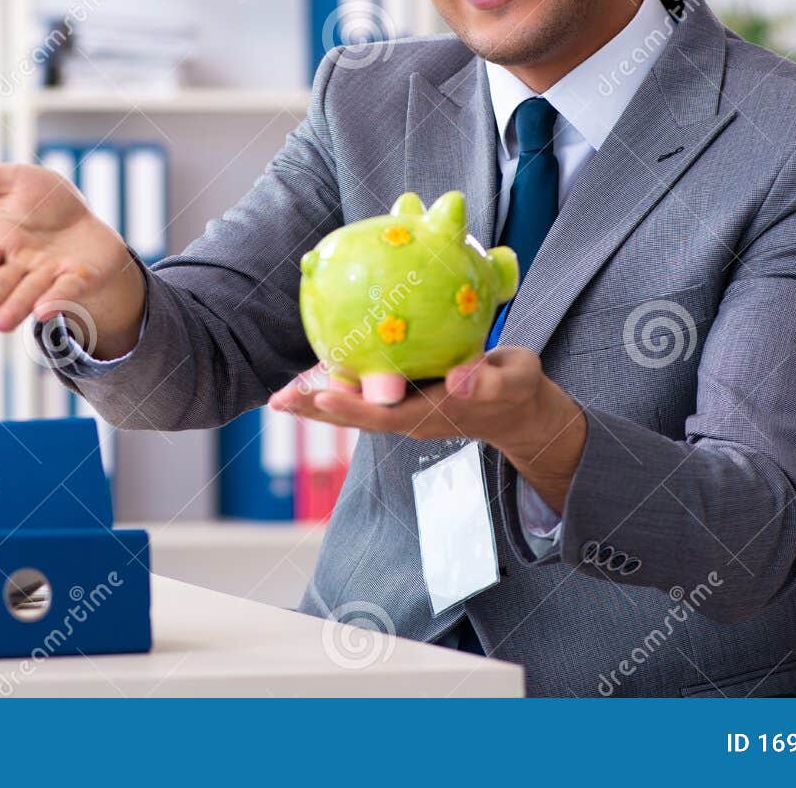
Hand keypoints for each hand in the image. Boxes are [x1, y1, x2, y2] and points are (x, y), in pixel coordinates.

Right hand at [0, 161, 145, 357]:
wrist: (85, 215)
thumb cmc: (40, 200)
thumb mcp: (6, 181)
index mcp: (2, 241)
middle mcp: (24, 263)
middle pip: (3, 283)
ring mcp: (53, 272)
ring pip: (32, 291)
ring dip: (17, 306)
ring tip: (0, 323)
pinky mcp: (83, 276)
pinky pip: (70, 288)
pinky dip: (58, 298)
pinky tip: (45, 311)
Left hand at [268, 348, 586, 510]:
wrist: (518, 410)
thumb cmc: (517, 389)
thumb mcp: (515, 380)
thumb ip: (489, 382)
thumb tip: (458, 380)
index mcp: (433, 414)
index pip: (384, 415)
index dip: (352, 409)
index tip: (321, 398)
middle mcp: (409, 419)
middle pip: (356, 419)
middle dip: (316, 411)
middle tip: (278, 400)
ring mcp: (402, 414)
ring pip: (352, 411)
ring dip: (314, 405)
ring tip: (277, 398)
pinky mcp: (400, 403)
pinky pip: (361, 398)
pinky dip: (333, 390)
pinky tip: (308, 376)